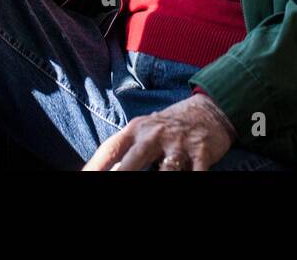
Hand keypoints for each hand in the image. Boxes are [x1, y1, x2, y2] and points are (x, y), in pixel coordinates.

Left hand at [82, 93, 237, 170]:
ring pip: (166, 170)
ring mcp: (179, 144)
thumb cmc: (170, 125)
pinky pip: (195, 173)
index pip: (111, 149)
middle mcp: (155, 135)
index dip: (96, 166)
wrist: (210, 110)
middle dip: (123, 175)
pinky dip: (191, 177)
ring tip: (161, 174)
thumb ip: (128, 149)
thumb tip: (108, 169)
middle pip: (134, 161)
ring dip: (163, 175)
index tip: (86, 177)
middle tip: (112, 186)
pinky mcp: (201, 152)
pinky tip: (187, 175)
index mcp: (137, 129)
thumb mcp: (146, 130)